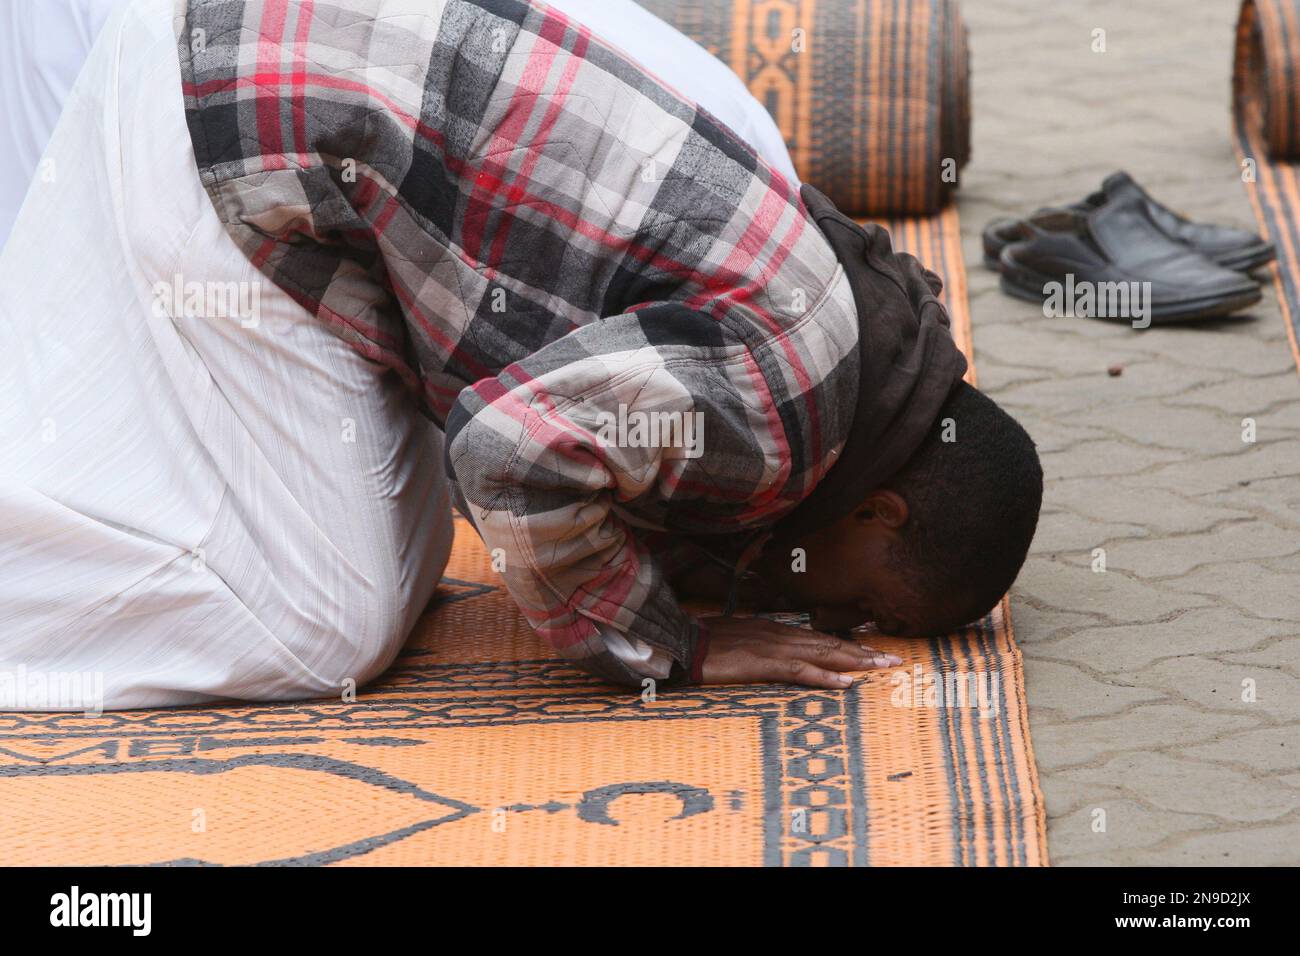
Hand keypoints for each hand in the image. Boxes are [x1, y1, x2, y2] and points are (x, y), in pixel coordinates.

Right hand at [696, 616, 901, 688]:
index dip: (847, 643)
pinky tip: (846, 683)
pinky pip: (801, 670)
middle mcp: (779, 633)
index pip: (818, 635)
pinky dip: (826, 677)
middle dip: (863, 650)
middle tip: (893, 659)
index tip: (871, 648)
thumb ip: (759, 642)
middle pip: (829, 642)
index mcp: (773, 628)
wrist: (681, 642)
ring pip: (823, 653)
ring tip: (882, 667)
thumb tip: (773, 649)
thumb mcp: (737, 637)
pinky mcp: (763, 662)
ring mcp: (773, 646)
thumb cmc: (704, 642)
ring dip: (855, 660)